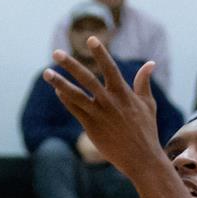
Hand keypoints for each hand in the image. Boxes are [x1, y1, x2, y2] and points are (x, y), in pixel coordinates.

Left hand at [44, 41, 165, 178]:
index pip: (109, 68)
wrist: (142, 158)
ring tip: (46, 73)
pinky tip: (57, 90)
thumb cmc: (146, 130)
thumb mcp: (148, 104)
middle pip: (87, 78)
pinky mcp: (91, 128)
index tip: (90, 39)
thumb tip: (150, 63)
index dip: (100, 53)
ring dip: (59, 83)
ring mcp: (99, 115)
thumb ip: (143, 82)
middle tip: (56, 52)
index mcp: (124, 93)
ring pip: (75, 95)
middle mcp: (109, 102)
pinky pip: (75, 110)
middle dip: (70, 64)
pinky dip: (65, 100)